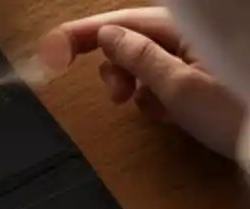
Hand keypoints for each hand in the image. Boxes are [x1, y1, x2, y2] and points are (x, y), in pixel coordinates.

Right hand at [41, 8, 245, 158]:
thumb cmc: (236, 112)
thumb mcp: (179, 87)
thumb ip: (139, 58)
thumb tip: (107, 36)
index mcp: (184, 27)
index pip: (119, 22)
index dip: (80, 35)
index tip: (49, 53)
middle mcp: (189, 34)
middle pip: (130, 41)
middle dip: (116, 69)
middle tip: (116, 97)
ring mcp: (197, 53)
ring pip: (145, 64)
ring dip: (138, 88)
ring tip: (155, 111)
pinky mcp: (201, 74)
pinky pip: (164, 80)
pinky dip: (159, 98)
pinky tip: (174, 115)